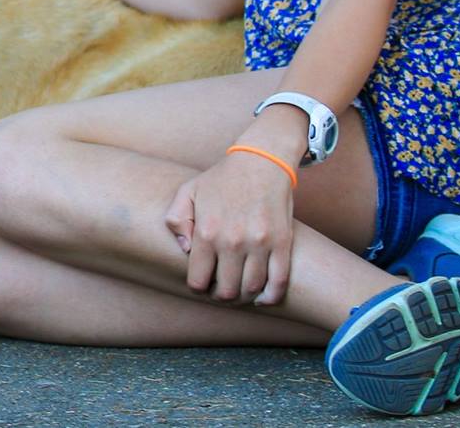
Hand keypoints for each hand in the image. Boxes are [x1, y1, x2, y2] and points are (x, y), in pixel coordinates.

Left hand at [164, 150, 296, 304]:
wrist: (261, 161)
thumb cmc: (221, 179)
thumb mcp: (187, 192)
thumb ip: (176, 221)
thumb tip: (185, 251)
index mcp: (207, 232)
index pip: (198, 280)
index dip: (198, 287)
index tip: (201, 284)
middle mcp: (233, 241)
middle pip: (226, 290)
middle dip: (221, 295)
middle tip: (221, 290)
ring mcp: (260, 243)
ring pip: (251, 288)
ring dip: (244, 297)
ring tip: (239, 290)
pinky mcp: (283, 243)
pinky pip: (279, 281)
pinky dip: (271, 297)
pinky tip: (262, 298)